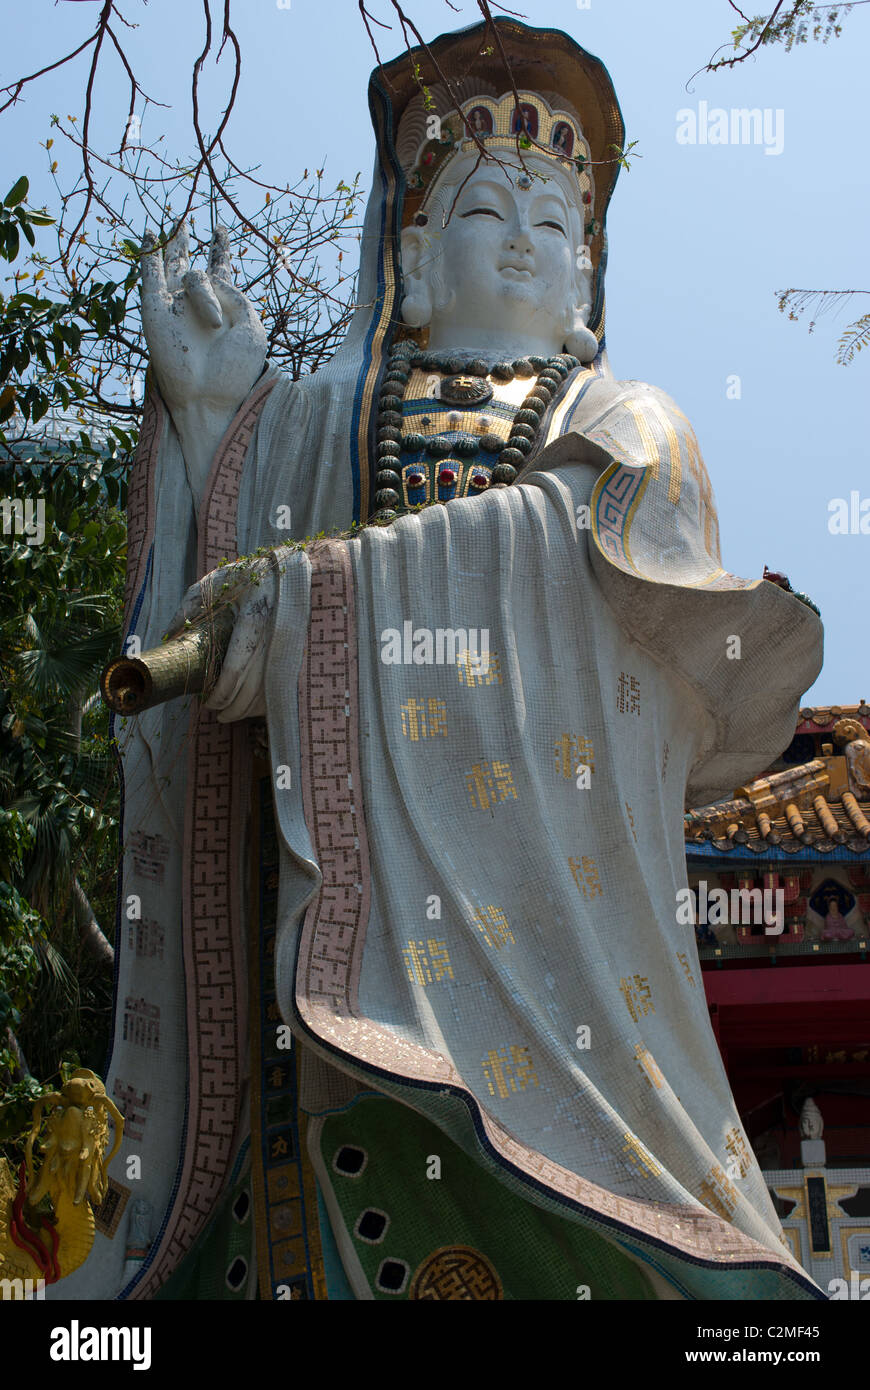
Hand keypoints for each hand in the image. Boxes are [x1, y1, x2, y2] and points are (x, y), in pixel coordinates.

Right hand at [139, 222, 266, 421]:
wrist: (209, 396)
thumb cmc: (235, 368)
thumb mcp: (250, 327)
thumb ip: (233, 294)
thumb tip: (206, 276)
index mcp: (226, 308)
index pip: (221, 271)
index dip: (220, 249)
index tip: (220, 231)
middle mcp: (199, 304)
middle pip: (194, 265)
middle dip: (189, 242)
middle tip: (186, 219)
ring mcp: (177, 306)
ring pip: (177, 266)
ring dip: (179, 247)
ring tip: (187, 244)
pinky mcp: (156, 311)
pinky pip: (150, 277)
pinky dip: (149, 255)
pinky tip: (149, 236)